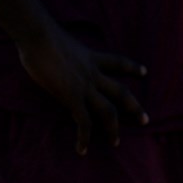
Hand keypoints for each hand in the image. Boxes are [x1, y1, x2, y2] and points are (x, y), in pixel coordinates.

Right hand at [18, 25, 147, 154]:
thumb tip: (50, 49)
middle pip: (121, 91)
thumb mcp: (59, 40)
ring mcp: (84, 86)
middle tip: (145, 120)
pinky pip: (84, 122)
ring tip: (115, 141)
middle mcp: (92, 73)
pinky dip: (84, 137)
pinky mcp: (72, 96)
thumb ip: (62, 48)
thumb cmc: (41, 33)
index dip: (132, 67)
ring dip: (113, 128)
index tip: (144, 72)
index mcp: (91, 57)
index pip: (117, 62)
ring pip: (108, 111)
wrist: (38, 35)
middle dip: (134, 107)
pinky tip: (82, 149)